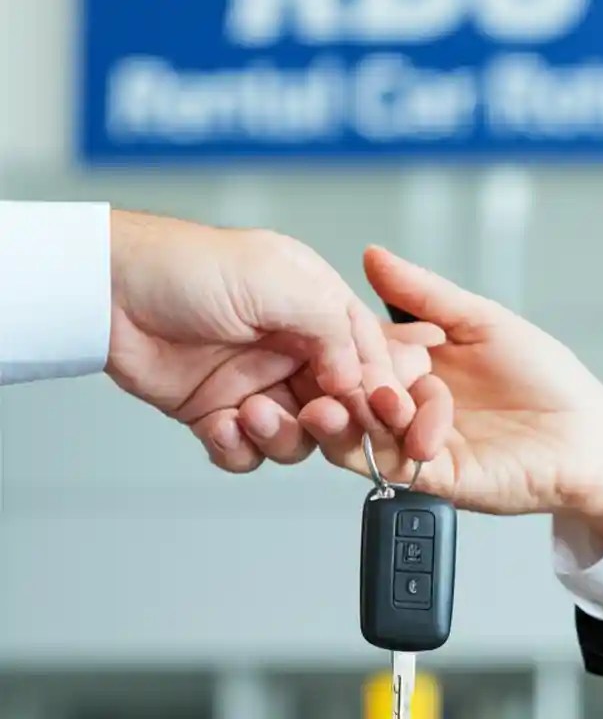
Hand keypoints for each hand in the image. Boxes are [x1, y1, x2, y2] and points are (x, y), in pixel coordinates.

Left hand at [107, 210, 415, 469]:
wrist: (106, 290)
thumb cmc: (188, 265)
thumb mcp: (280, 280)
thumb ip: (332, 328)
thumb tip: (358, 380)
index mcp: (319, 313)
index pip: (370, 360)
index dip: (379, 389)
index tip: (380, 410)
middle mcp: (294, 352)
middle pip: (342, 408)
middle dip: (334, 420)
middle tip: (316, 415)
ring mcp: (257, 385)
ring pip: (299, 438)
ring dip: (282, 436)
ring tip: (252, 414)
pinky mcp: (217, 412)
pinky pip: (247, 452)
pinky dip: (239, 450)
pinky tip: (222, 428)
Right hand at [299, 247, 602, 542]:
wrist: (589, 436)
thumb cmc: (549, 379)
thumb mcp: (483, 322)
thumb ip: (425, 294)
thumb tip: (372, 255)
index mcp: (418, 365)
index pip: (364, 349)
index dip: (344, 339)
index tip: (323, 323)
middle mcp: (411, 405)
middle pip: (353, 391)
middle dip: (338, 379)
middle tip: (332, 366)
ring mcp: (416, 443)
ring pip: (358, 430)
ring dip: (344, 414)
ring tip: (339, 398)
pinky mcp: (431, 478)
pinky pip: (384, 466)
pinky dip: (367, 447)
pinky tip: (370, 425)